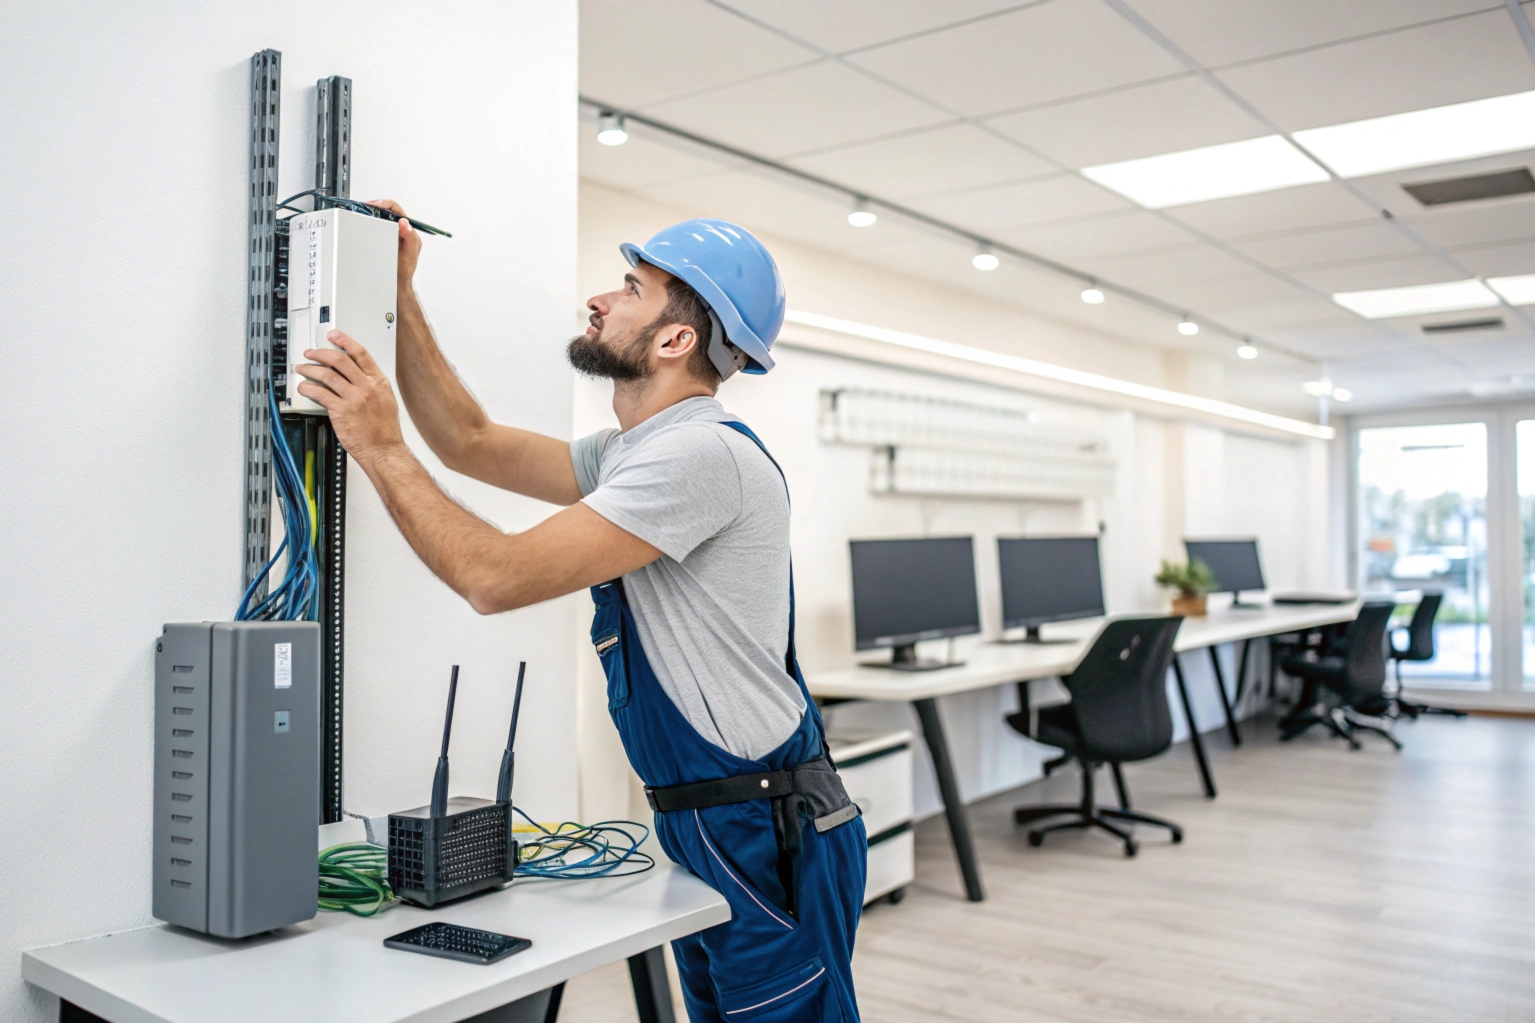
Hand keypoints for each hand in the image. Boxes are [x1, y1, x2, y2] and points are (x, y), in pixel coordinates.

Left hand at [295, 331, 404, 460]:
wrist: (384, 450)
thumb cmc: (385, 431)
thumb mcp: (385, 401)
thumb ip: (371, 386)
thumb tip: (355, 374)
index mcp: (379, 382)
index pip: (360, 353)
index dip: (344, 341)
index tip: (334, 335)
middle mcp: (367, 387)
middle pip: (339, 360)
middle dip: (321, 353)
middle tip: (311, 353)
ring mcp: (354, 398)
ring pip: (327, 374)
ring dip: (310, 369)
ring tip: (302, 369)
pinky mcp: (341, 411)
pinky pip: (320, 394)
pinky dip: (309, 388)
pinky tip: (304, 388)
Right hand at [366, 198, 422, 285]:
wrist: (395, 285)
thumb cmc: (403, 272)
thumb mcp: (408, 256)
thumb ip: (410, 239)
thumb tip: (404, 223)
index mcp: (409, 232)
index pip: (396, 210)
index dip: (384, 205)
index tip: (372, 206)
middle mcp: (401, 231)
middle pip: (387, 211)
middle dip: (374, 207)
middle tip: (362, 208)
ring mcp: (392, 235)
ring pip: (381, 218)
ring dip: (370, 214)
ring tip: (360, 213)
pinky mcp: (384, 240)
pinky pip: (376, 227)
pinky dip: (369, 223)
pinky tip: (361, 225)